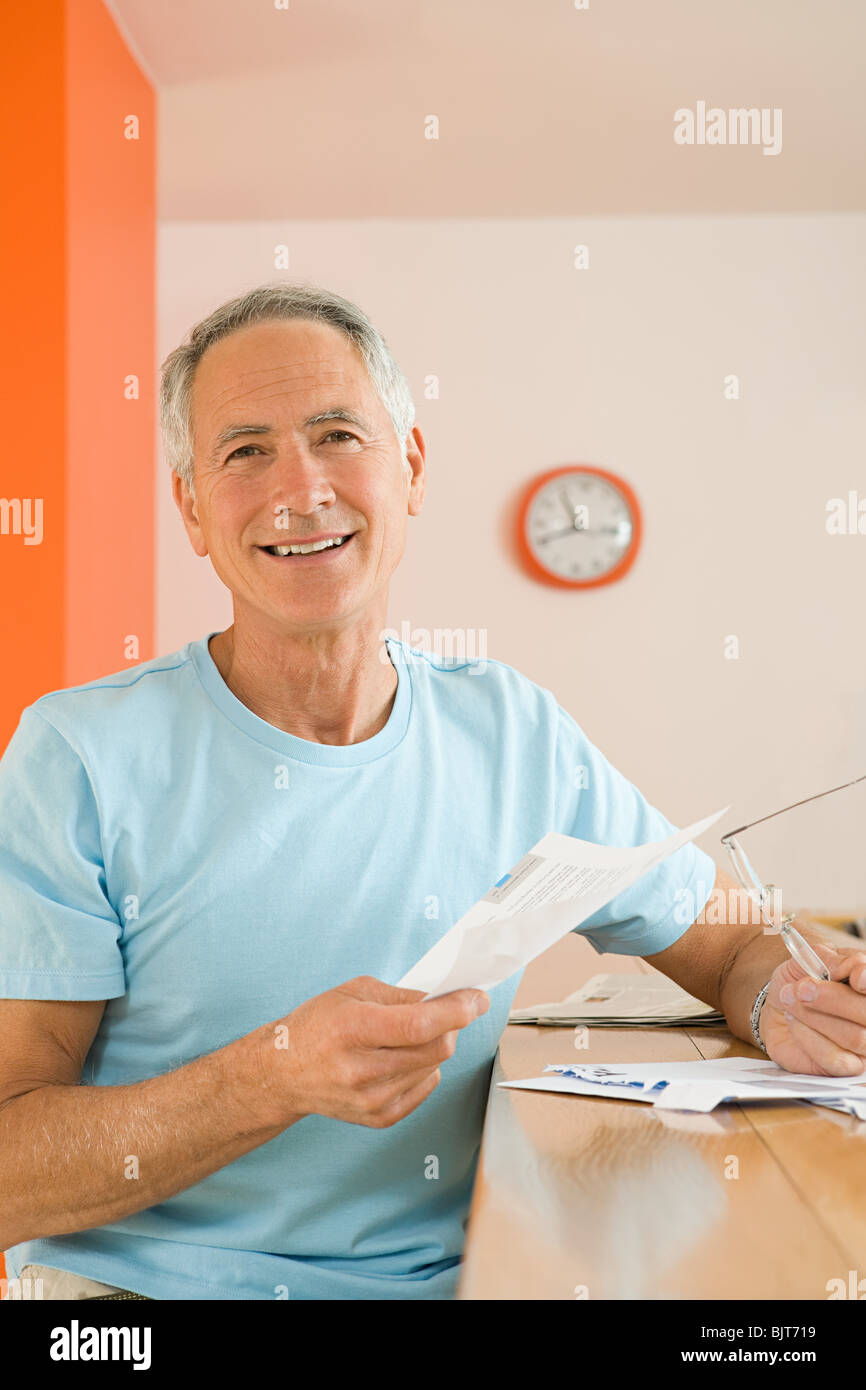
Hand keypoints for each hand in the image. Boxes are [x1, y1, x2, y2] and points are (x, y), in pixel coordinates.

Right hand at [268, 976, 489, 1127]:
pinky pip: (426, 1086)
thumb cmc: (317, 1027)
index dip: (456, 1010)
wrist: (285, 1073)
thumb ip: (402, 995)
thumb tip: (445, 998)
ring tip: (405, 1036)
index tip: (476, 999)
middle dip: (449, 1024)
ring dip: (434, 1046)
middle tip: (443, 1010)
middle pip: (435, 1047)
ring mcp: (372, 1099)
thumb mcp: (354, 993)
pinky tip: (400, 1058)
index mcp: (353, 1030)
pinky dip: (424, 1068)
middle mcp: (362, 1069)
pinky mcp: (380, 1117)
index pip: (419, 1024)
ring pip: (435, 1066)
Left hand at [759, 944, 865, 1075]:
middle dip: (833, 1000)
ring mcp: (864, 1045)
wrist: (779, 1001)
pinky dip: (809, 1038)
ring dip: (814, 1017)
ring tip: (790, 1000)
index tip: (856, 978)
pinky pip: (835, 1059)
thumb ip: (835, 961)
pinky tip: (793, 1021)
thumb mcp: (812, 958)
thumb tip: (857, 969)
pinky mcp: (845, 1066)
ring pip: (853, 1037)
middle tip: (802, 988)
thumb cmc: (802, 979)